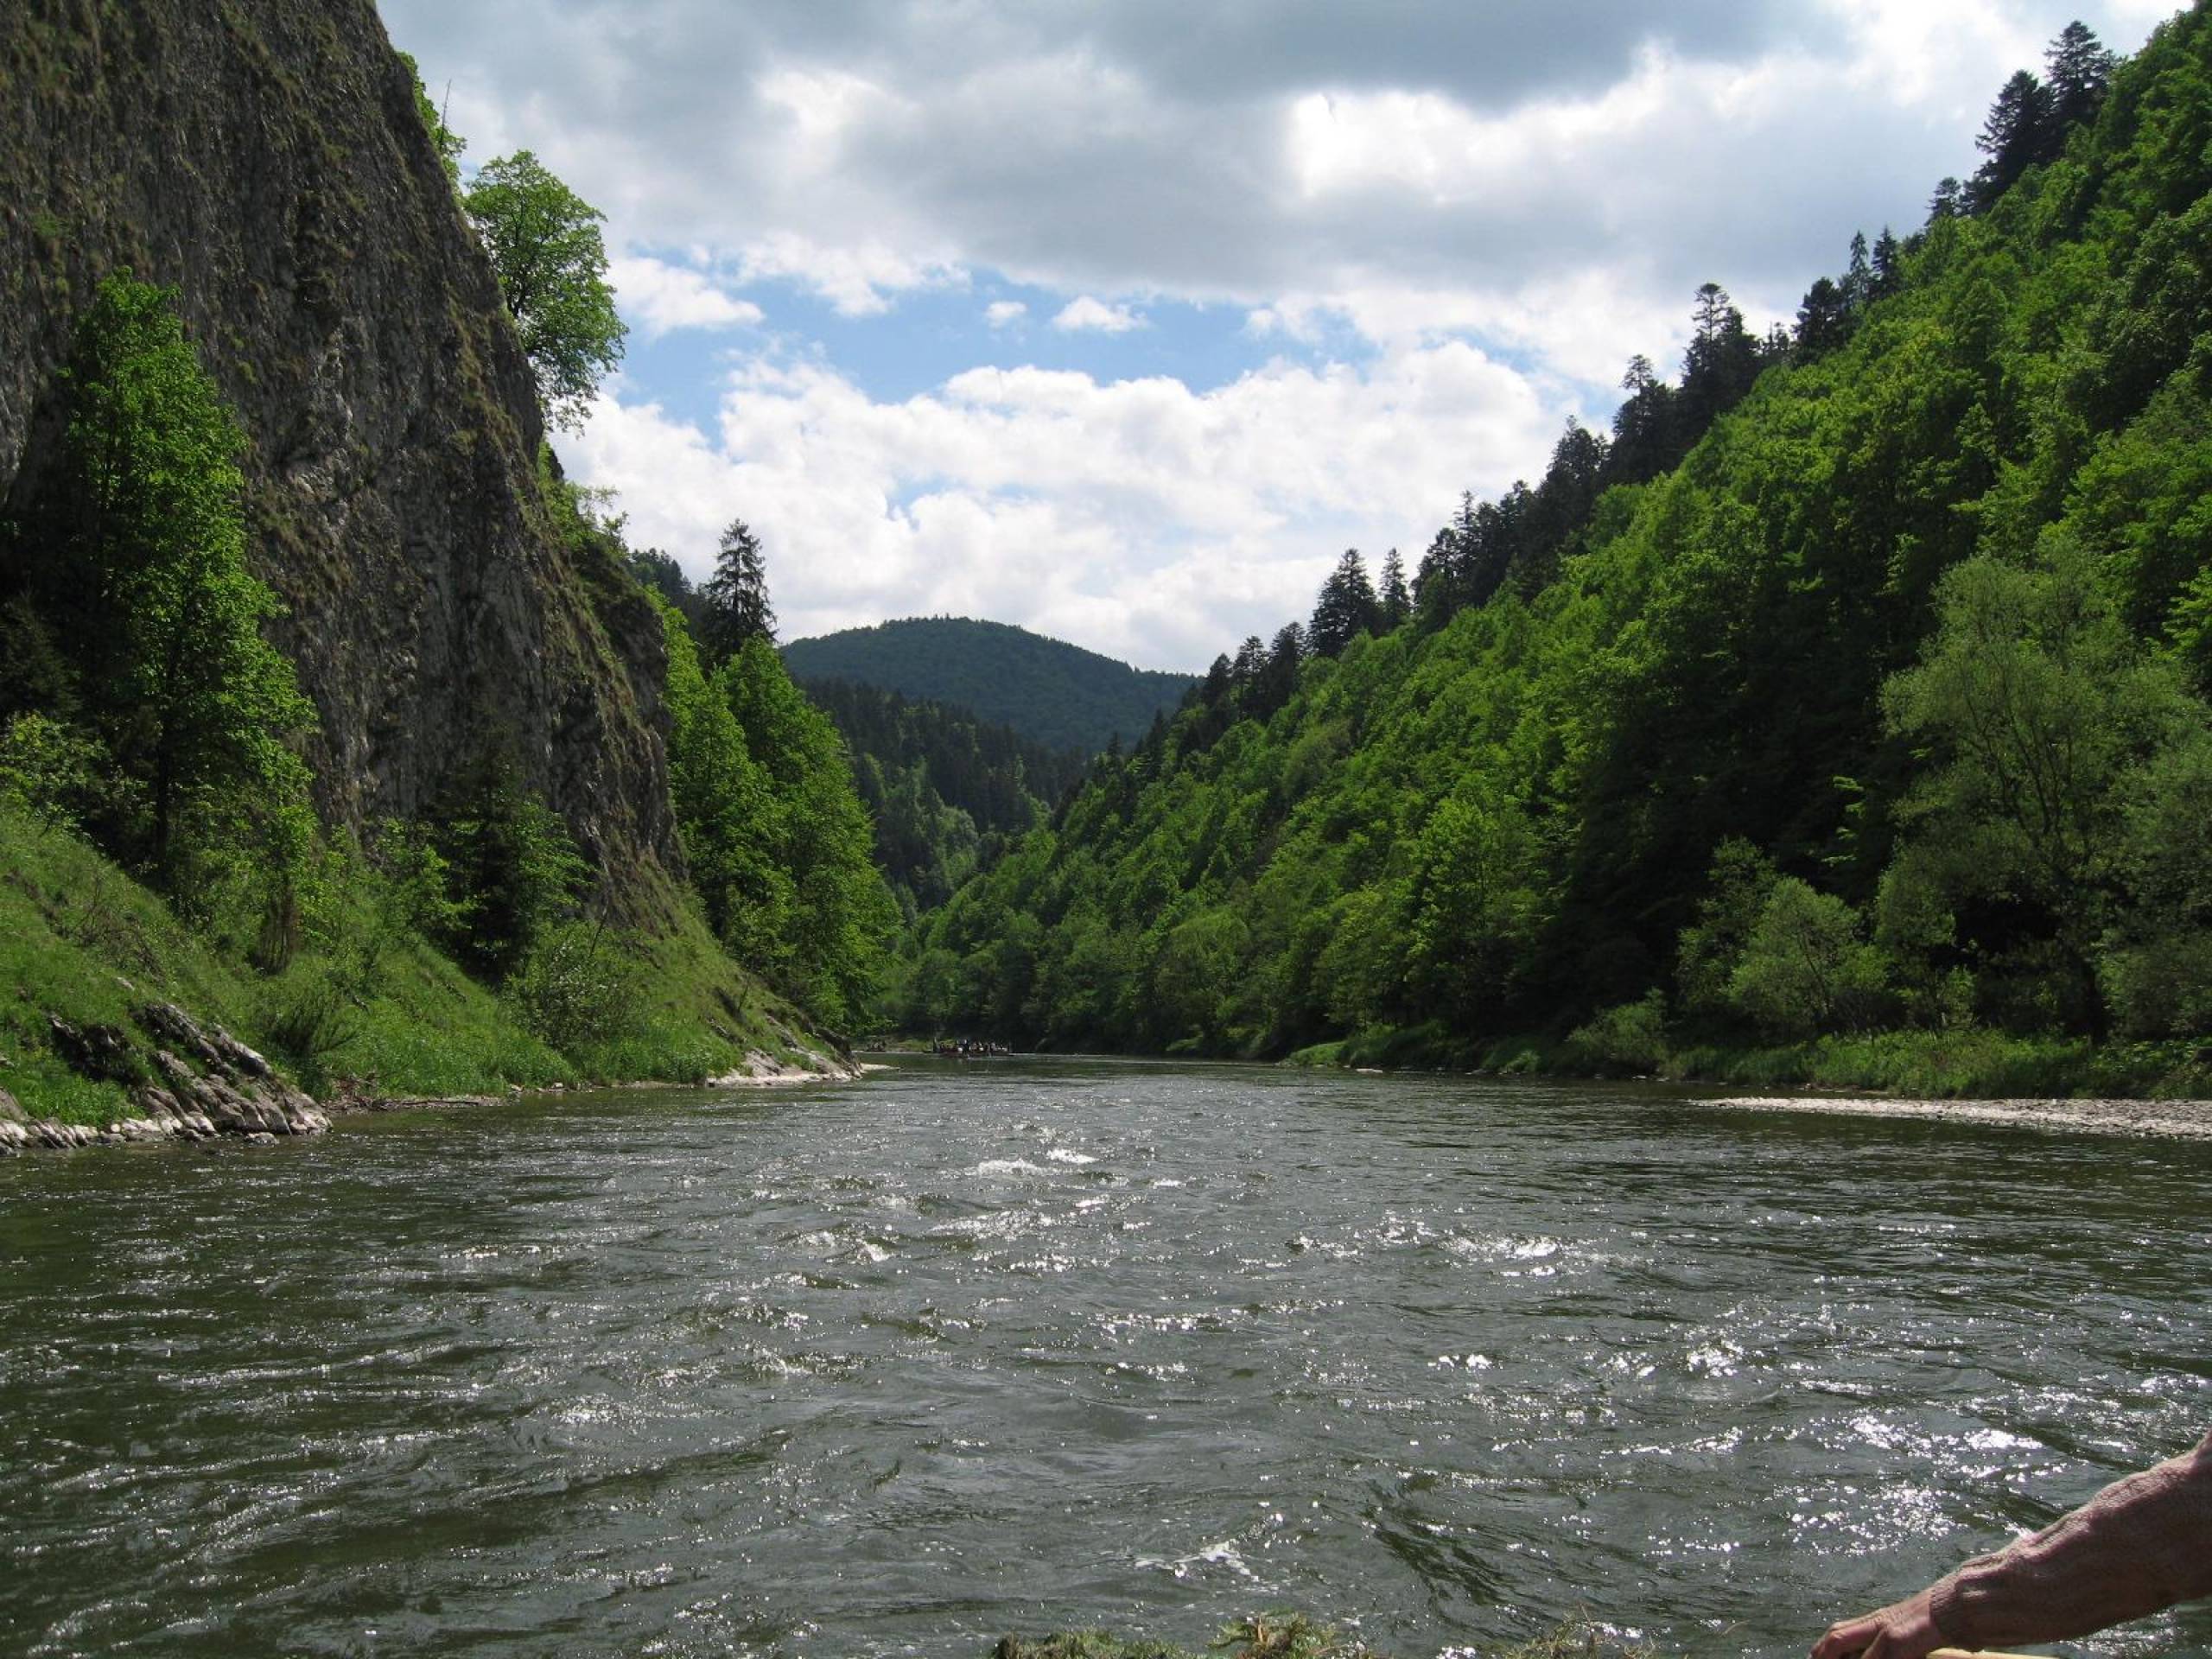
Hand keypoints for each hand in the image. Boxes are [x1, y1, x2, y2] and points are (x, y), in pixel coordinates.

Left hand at [1811, 1588, 1944, 1658]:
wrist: (1950, 1609)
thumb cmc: (1927, 1624)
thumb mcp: (1899, 1630)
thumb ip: (1879, 1641)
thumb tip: (1863, 1652)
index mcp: (1873, 1621)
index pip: (1838, 1631)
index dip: (1822, 1646)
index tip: (1814, 1656)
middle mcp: (1875, 1623)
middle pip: (1837, 1636)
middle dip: (1823, 1653)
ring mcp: (1885, 1631)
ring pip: (1852, 1648)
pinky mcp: (1897, 1640)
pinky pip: (1875, 1658)